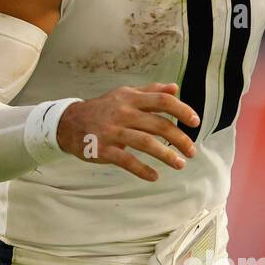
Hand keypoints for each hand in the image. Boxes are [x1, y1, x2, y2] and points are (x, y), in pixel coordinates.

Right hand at [55, 82, 199, 181]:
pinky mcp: (103, 149)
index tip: (195, 122)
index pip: (162, 101)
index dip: (182, 110)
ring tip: (180, 164)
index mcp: (131, 98)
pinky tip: (154, 176)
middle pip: (159, 125)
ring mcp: (113, 131)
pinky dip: (142, 170)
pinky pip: (127, 160)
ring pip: (146, 143)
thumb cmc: (103, 109)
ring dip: (166, 155)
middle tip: (192, 151)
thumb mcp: (124, 95)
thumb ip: (150, 92)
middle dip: (180, 139)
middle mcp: (123, 112)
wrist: (69, 123)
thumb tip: (175, 88)